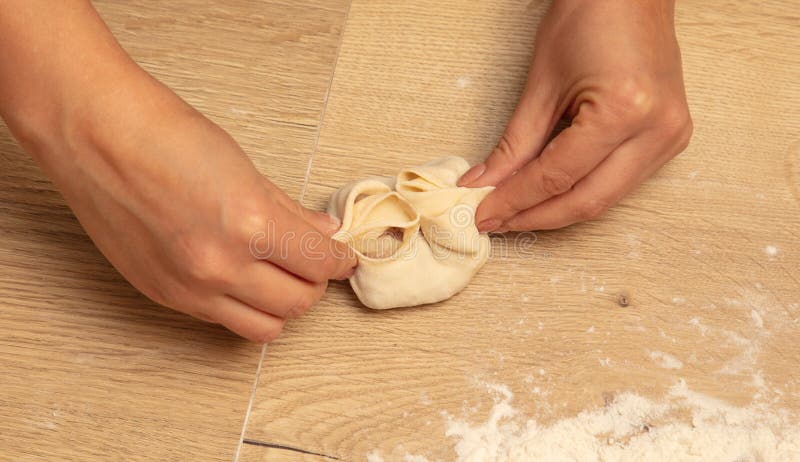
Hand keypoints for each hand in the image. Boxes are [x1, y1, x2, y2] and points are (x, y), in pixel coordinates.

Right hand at [0, 1, 355, 341]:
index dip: (341, 261)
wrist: (96, 137)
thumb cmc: (166, 136)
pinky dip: (243, 306)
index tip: (343, 256)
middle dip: (316, 282)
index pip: (321, 263)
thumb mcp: (245, 167)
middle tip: (312, 262)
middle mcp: (222, 265)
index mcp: (251, 224)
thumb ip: (289, 209)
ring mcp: (191, 288)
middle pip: (300, 303)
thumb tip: (324, 232)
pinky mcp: (164, 296)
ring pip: (267, 327)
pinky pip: (222, 321)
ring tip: (278, 276)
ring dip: (283, 305)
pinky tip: (240, 278)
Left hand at [459, 0, 691, 230]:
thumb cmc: (590, 15)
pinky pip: (621, 182)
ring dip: (557, 210)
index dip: (513, 201)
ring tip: (515, 212)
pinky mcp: (672, 138)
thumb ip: (514, 144)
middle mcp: (657, 131)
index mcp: (625, 111)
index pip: (556, 177)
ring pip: (605, 199)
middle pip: (586, 201)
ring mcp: (671, 137)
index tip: (482, 214)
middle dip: (534, 217)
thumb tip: (484, 183)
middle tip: (494, 222)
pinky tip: (550, 194)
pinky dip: (582, 191)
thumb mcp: (542, 83)